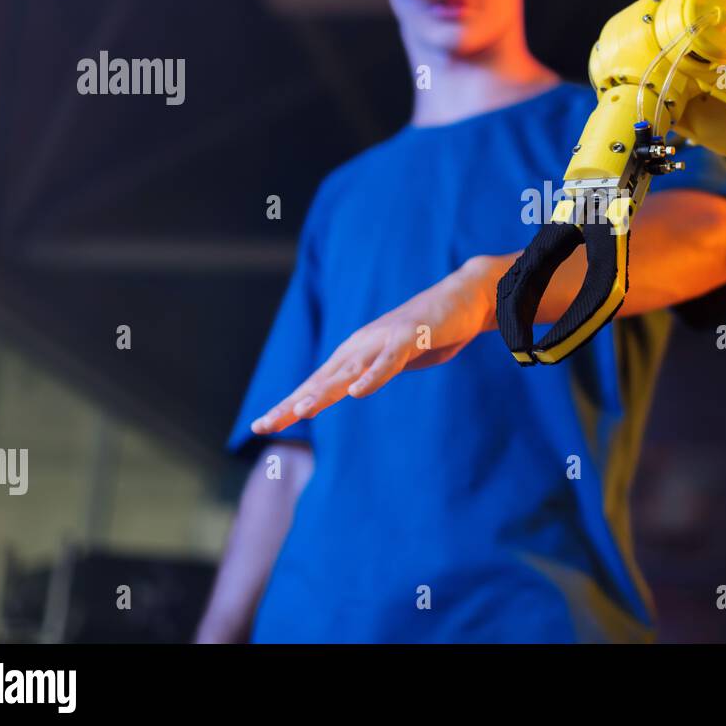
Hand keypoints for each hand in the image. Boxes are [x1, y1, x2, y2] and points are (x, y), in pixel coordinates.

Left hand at [250, 256, 504, 434]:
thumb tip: (356, 386)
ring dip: (324, 392)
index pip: (317, 384)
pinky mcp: (410, 338)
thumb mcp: (394, 358)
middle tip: (264, 425)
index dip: (289, 405)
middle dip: (293, 403)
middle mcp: (361, 346)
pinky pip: (388, 361)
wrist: (464, 298)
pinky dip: (372, 376)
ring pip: (349, 372)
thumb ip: (373, 371)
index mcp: (356, 353)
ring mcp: (384, 340)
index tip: (262, 426)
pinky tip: (357, 393)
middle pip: (322, 380)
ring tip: (300, 411)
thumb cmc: (429, 331)